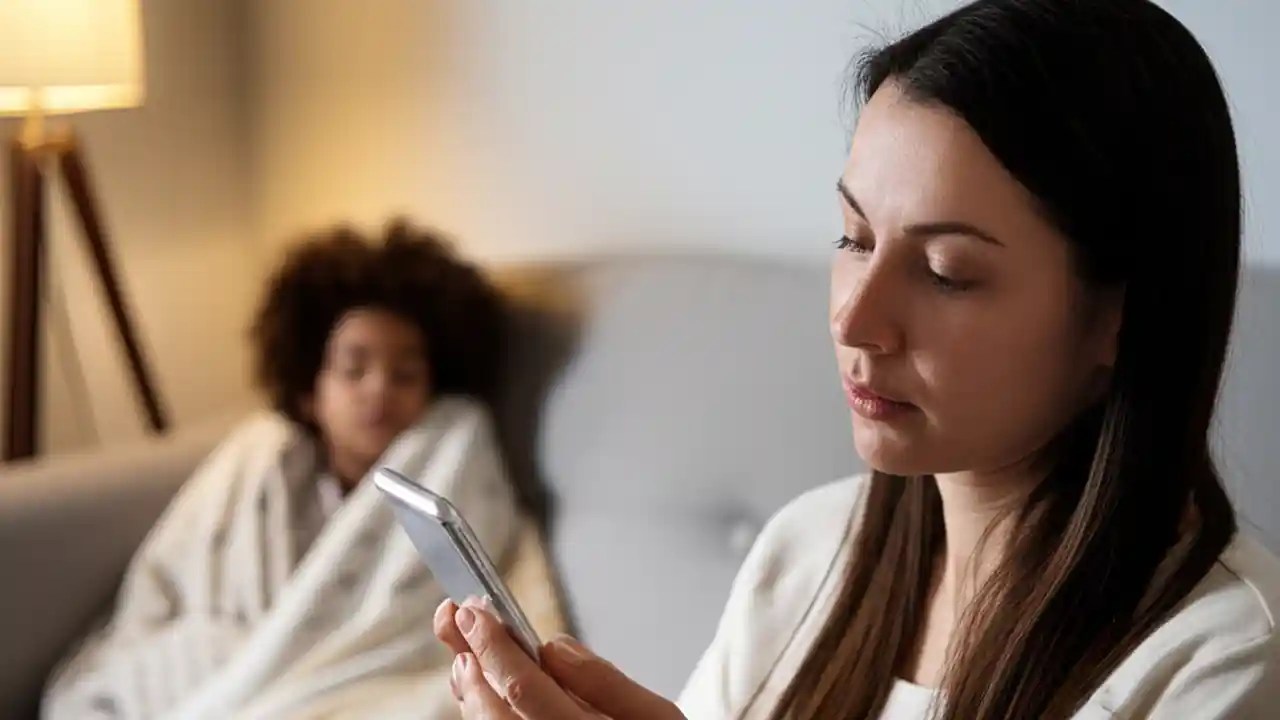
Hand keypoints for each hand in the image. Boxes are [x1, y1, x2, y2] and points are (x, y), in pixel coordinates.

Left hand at [433, 598, 685, 718]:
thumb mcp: (657, 718)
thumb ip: (607, 682)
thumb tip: (557, 647)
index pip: (522, 686)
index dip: (492, 645)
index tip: (473, 612)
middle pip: (491, 711)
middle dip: (472, 663)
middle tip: (460, 622)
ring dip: (470, 690)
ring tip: (468, 656)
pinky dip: (481, 712)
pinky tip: (480, 694)